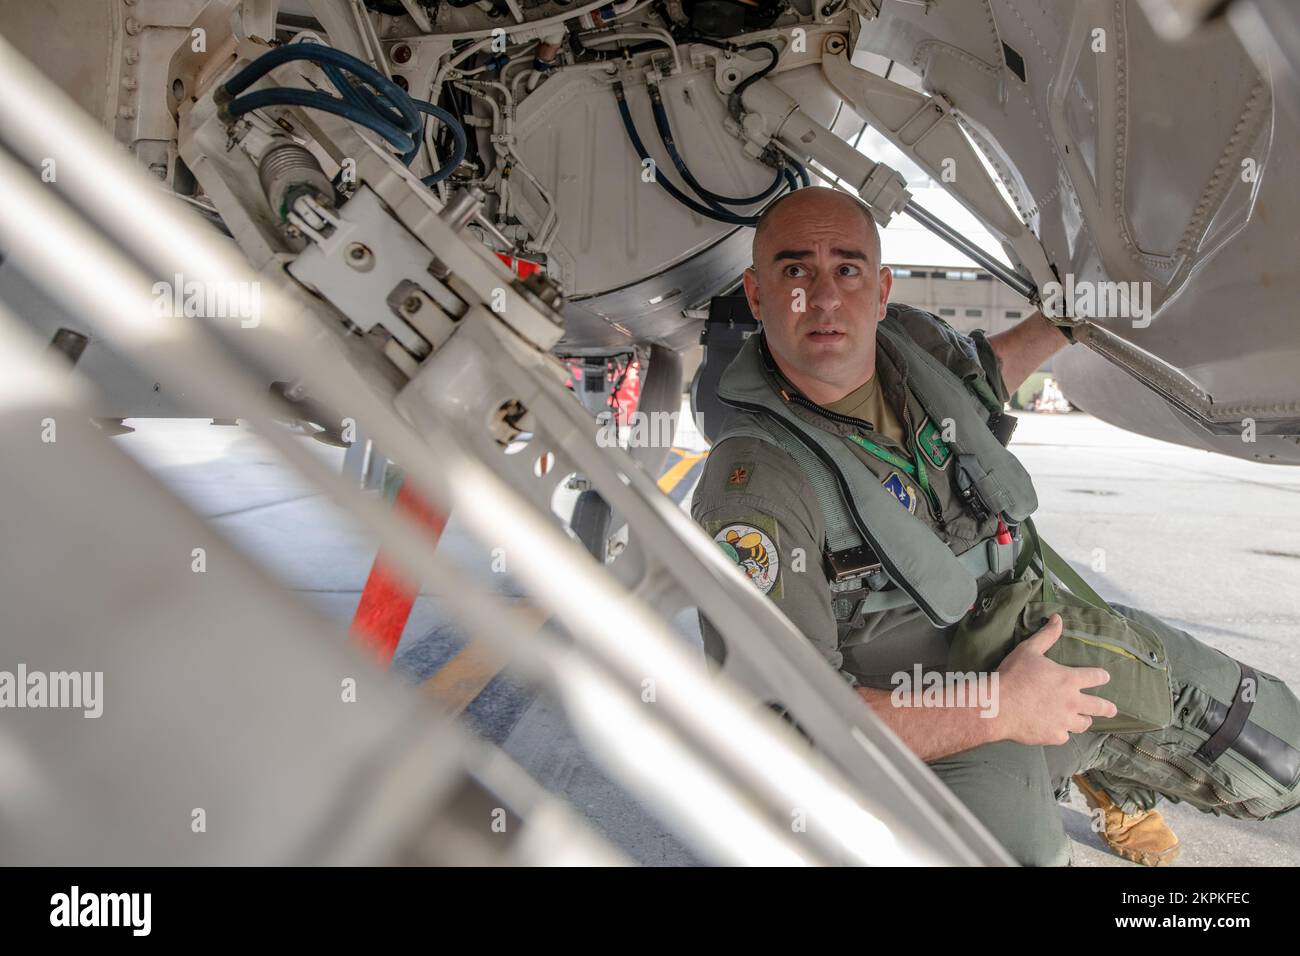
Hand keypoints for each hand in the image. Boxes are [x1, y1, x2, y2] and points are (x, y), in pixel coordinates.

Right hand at [992, 614, 1117, 745]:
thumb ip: (1046, 635)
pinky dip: (1061, 732)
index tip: (1104, 677)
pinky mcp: (1054, 736)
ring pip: (1083, 724)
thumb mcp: (1029, 650)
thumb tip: (1058, 618)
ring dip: (1083, 720)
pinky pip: (1064, 736)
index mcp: (1069, 679)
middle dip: (1108, 708)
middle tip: (1112, 709)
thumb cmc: (1013, 675)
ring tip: (1083, 720)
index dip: (1101, 676)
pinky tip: (1056, 730)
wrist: (998, 706)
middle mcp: (1072, 702)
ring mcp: (1064, 721)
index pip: (1095, 677)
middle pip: (1099, 707)